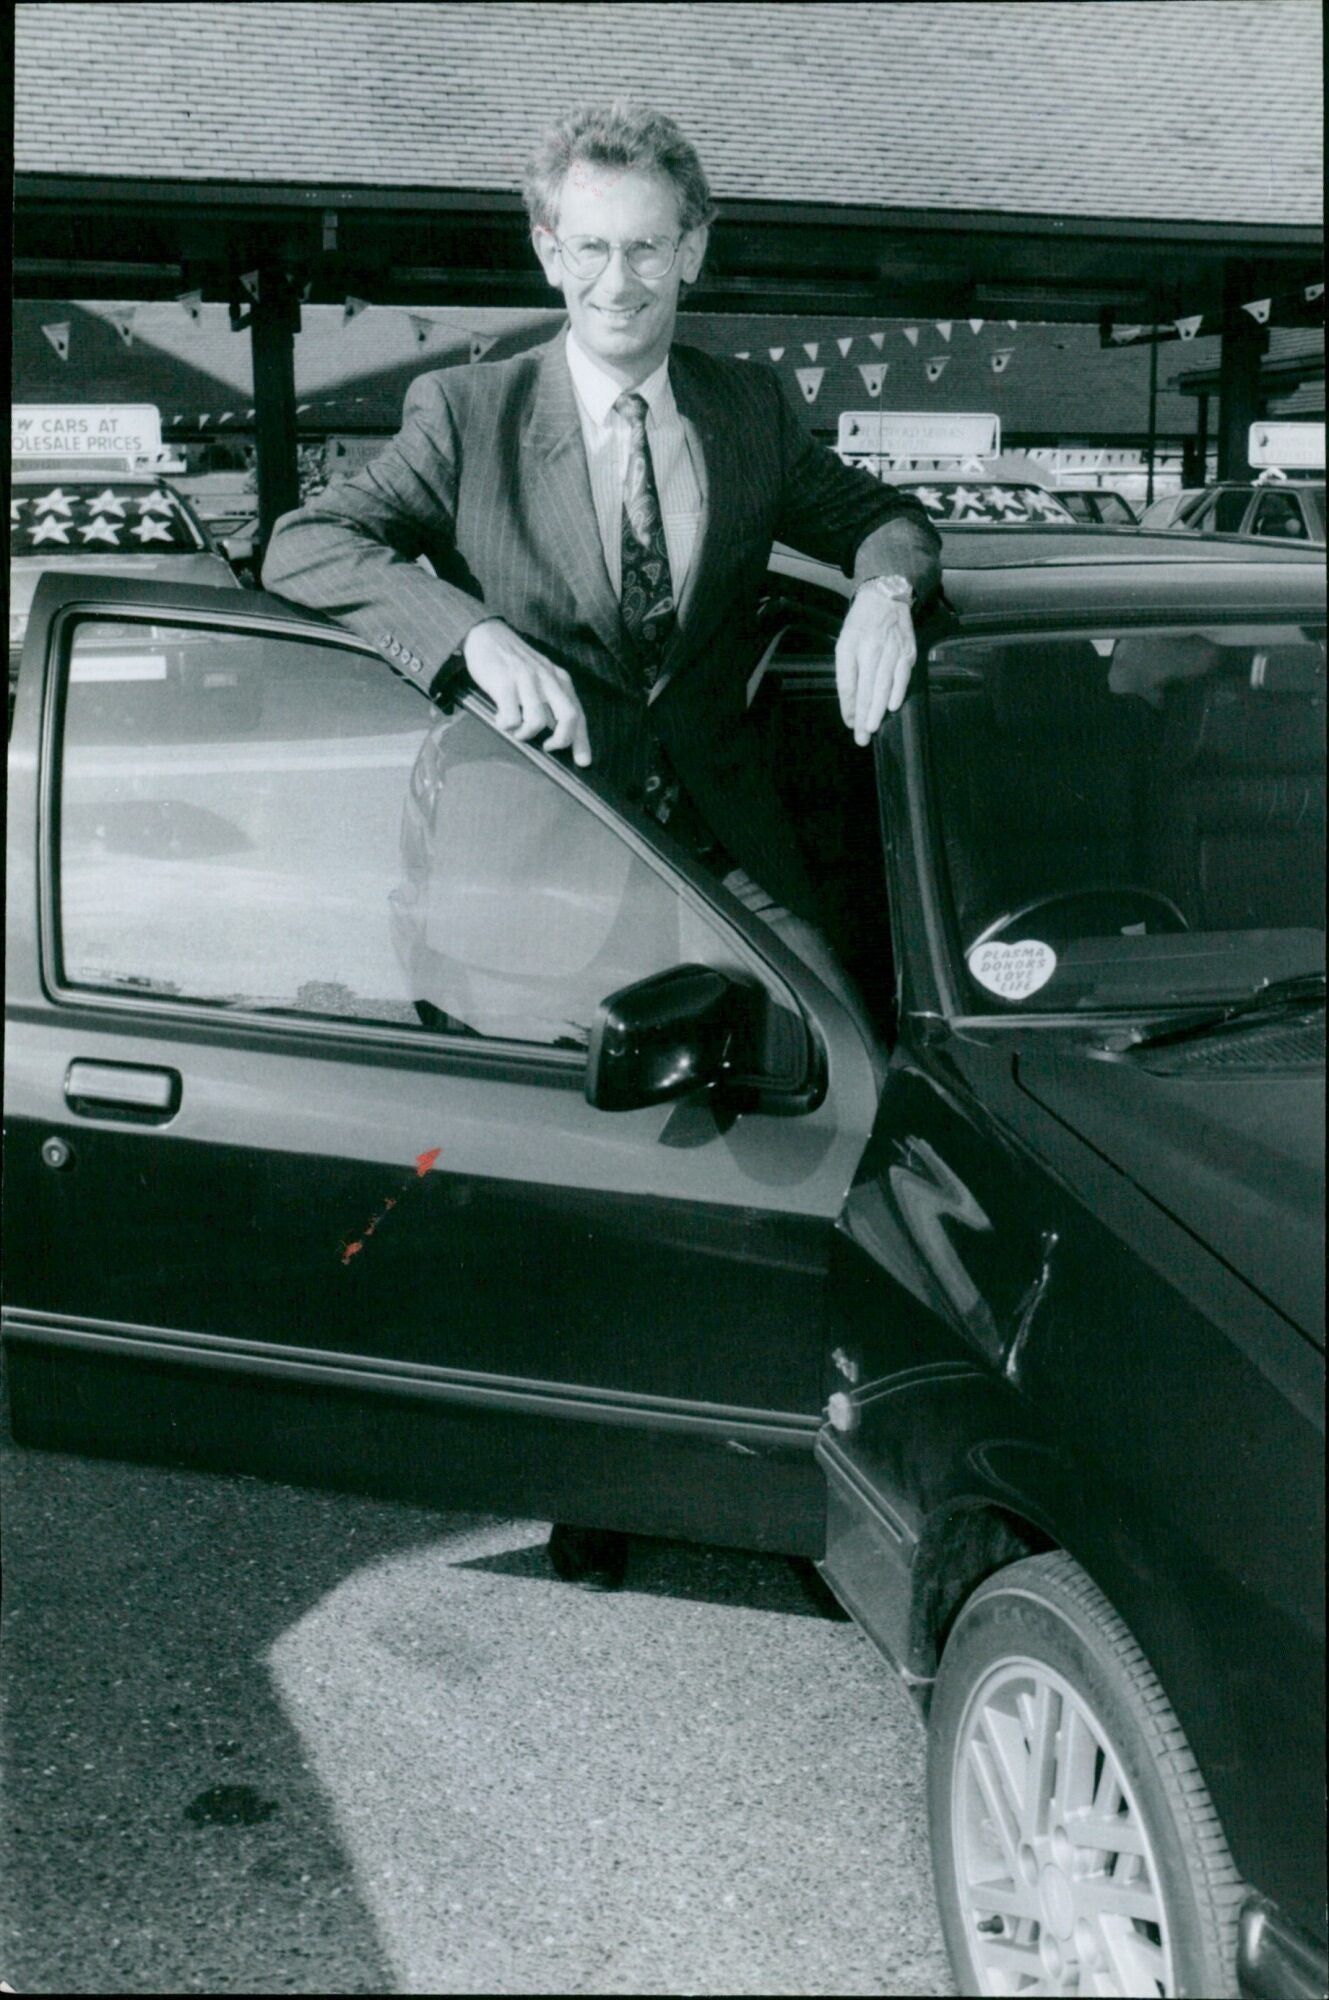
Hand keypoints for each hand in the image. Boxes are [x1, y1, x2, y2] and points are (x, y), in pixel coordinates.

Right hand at [462, 618, 591, 766]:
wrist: (485, 634)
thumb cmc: (513, 661)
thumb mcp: (540, 675)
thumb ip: (551, 699)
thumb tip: (558, 734)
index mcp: (559, 679)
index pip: (578, 713)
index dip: (582, 740)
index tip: (583, 762)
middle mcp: (547, 678)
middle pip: (569, 716)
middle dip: (562, 740)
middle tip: (548, 748)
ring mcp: (526, 679)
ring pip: (538, 720)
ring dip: (526, 734)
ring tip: (516, 731)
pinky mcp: (504, 682)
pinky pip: (511, 717)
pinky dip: (506, 725)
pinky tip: (500, 719)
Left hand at [835, 588, 916, 744]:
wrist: (886, 596)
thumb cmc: (861, 624)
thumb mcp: (845, 643)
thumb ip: (846, 673)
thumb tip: (850, 704)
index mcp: (853, 647)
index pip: (848, 683)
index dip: (848, 706)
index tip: (850, 724)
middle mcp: (873, 649)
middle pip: (867, 688)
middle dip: (863, 715)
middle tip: (861, 738)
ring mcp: (893, 650)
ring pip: (884, 684)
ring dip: (878, 709)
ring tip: (873, 727)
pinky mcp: (908, 651)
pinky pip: (903, 675)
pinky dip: (898, 691)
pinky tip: (893, 706)